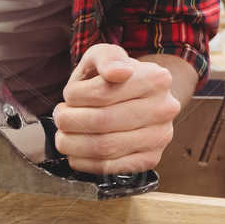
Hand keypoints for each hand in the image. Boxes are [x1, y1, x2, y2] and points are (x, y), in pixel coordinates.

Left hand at [52, 44, 178, 174]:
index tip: (68, 96)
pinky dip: (85, 162)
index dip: (75, 97)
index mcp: (156, 78)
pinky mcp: (150, 159)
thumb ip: (107, 58)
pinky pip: (110, 168)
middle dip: (70, 121)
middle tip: (60, 117)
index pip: (103, 92)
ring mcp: (160, 136)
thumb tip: (118, 72)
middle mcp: (164, 108)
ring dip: (73, 144)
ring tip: (64, 135)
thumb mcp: (108, 55)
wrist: (142, 99)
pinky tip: (77, 152)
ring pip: (105, 147)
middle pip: (103, 121)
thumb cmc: (118, 77)